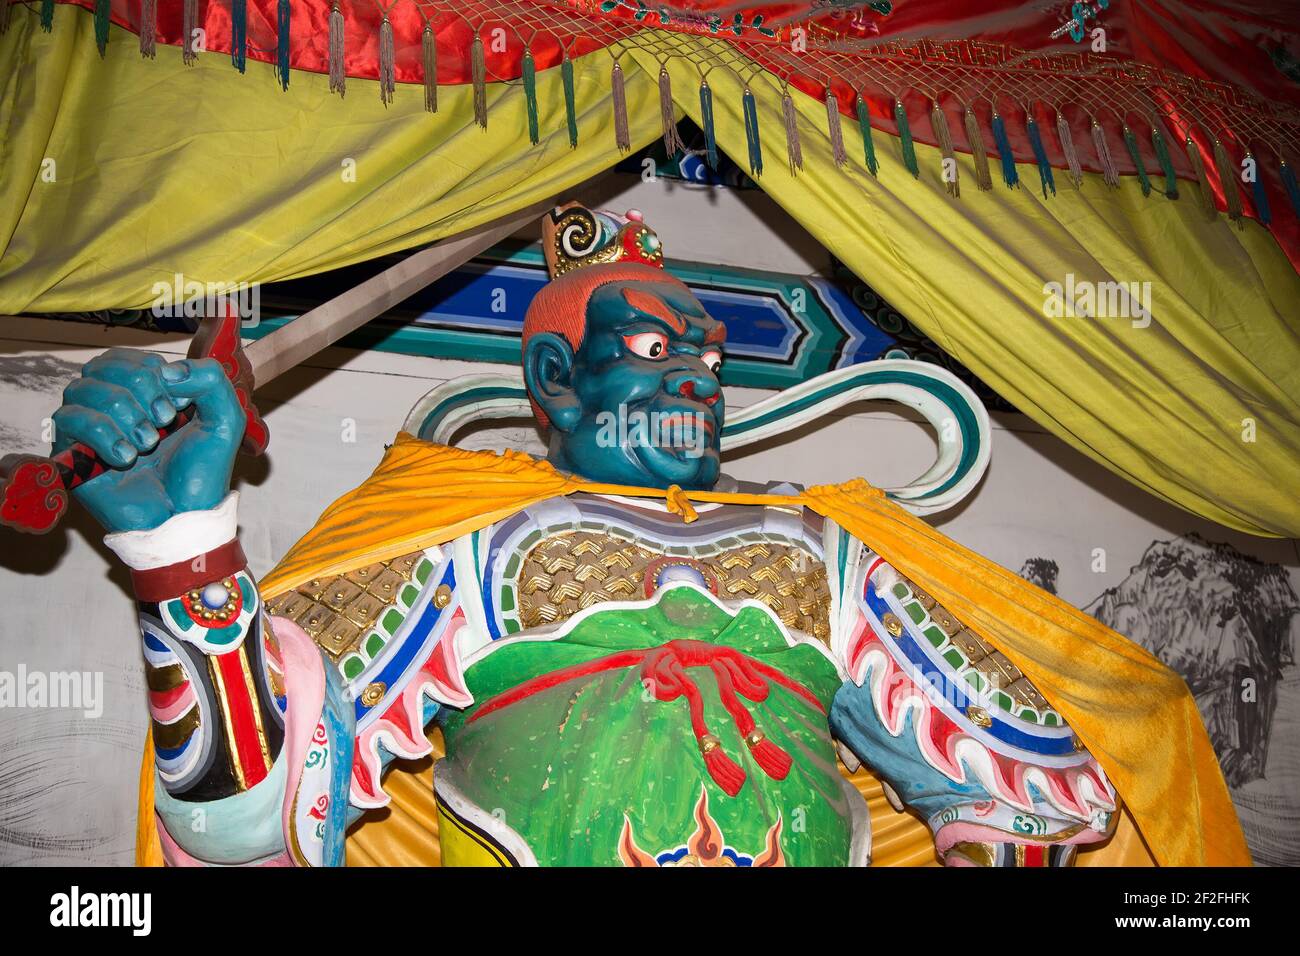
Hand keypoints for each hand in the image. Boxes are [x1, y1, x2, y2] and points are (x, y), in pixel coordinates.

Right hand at [52, 348, 244, 533]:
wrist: (184, 517)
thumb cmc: (201, 471)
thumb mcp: (225, 419)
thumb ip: (212, 379)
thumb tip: (168, 370)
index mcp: (144, 392)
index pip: (128, 356)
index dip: (151, 370)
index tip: (179, 401)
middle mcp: (112, 405)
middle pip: (102, 365)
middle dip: (139, 388)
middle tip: (164, 420)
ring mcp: (89, 428)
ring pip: (82, 389)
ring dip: (122, 411)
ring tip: (147, 442)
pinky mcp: (72, 453)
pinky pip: (68, 420)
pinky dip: (102, 433)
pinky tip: (126, 456)